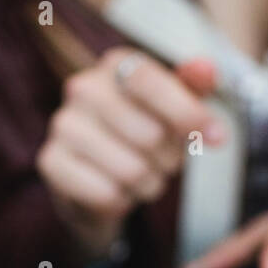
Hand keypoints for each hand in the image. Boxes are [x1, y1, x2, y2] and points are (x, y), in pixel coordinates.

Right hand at [36, 48, 223, 255]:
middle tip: (163, 162)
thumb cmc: (142, 138)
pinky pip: (107, 194)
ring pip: (132, 170)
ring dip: (149, 184)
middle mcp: (83, 88)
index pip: (150, 81)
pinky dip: (122, 201)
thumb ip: (192, 89)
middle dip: (169, 159)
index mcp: (116, 66)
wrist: (98, 180)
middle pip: (149, 133)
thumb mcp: (174, 111)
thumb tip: (207, 69)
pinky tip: (116, 190)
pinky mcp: (51, 162)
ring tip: (141, 177)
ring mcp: (63, 125)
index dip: (187, 112)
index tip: (216, 137)